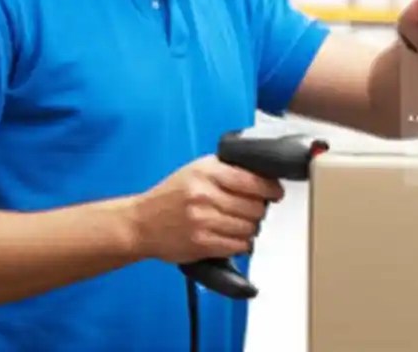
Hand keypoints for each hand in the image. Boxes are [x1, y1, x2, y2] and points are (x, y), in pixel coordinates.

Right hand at [129, 156, 283, 263]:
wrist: (141, 223)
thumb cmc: (170, 196)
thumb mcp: (196, 170)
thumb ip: (227, 170)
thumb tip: (263, 178)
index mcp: (206, 172)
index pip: (252, 180)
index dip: (271, 188)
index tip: (276, 193)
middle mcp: (205, 195)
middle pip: (255, 206)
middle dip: (259, 209)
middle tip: (253, 210)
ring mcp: (203, 221)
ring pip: (249, 227)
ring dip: (251, 228)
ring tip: (240, 224)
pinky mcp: (201, 243)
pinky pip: (237, 245)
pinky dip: (241, 243)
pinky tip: (233, 237)